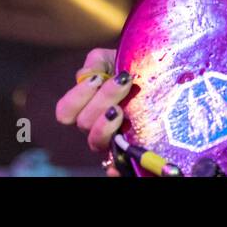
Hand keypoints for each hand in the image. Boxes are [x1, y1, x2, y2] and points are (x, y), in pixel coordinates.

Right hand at [55, 47, 131, 166]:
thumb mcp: (114, 57)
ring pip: (97, 142)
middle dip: (102, 100)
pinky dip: (114, 168)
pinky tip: (118, 166)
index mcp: (87, 104)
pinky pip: (117, 166)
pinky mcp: (130, 149)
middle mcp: (96, 124)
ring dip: (105, 126)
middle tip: (124, 81)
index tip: (98, 79)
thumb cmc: (134, 65)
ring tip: (120, 110)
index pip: (65, 112)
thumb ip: (97, 62)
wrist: (161, 73)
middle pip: (84, 123)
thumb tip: (89, 76)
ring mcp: (113, 138)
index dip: (76, 97)